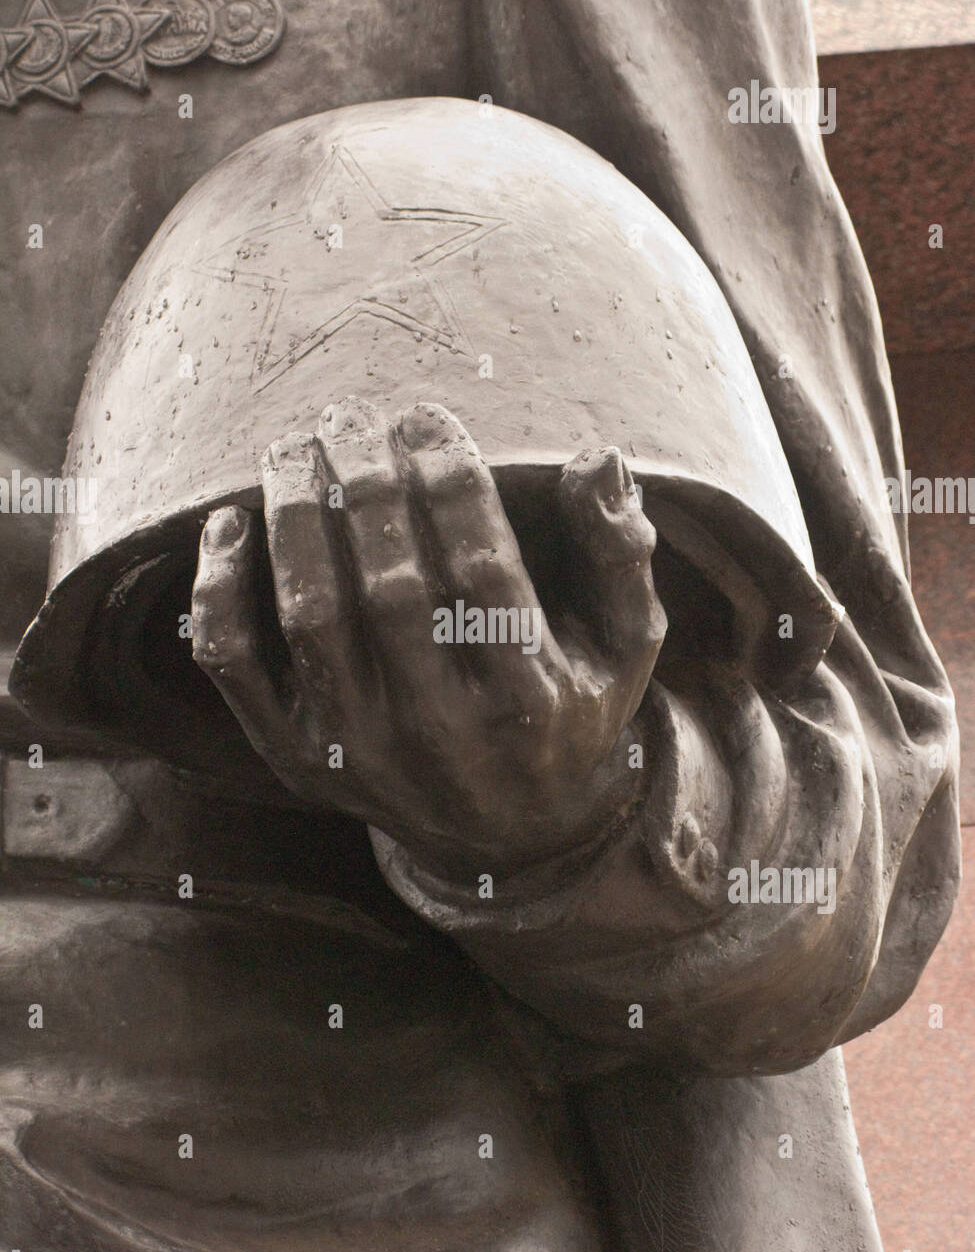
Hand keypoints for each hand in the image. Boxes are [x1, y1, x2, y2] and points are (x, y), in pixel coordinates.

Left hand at [191, 398, 665, 877]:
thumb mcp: (624, 645)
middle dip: (365, 484)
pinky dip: (221, 592)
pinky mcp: (297, 757)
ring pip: (310, 616)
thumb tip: (600, 459)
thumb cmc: (568, 713)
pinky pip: (237, 668)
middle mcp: (440, 732)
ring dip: (294, 518)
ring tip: (294, 447)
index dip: (451, 483)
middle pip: (390, 585)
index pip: (482, 571)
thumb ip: (620, 554)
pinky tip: (228, 524)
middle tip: (352, 416)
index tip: (428, 419)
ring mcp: (360, 749)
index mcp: (527, 700)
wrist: (508, 836)